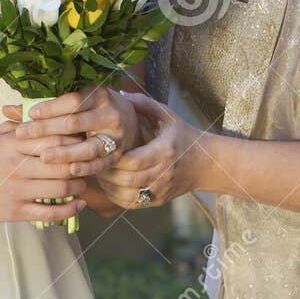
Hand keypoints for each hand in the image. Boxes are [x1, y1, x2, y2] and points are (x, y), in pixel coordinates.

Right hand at [0, 122, 87, 224]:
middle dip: (82, 165)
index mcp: (14, 142)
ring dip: (79, 187)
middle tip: (90, 165)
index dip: (76, 141)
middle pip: (63, 163)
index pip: (55, 138)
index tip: (85, 143)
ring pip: (61, 188)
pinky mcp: (15, 211)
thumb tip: (48, 116)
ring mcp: (16, 189)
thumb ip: (22, 126)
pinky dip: (69, 210)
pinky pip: (50, 212)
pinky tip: (77, 205)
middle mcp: (16, 165)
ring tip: (82, 184)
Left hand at [4, 87, 139, 176]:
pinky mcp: (118, 155)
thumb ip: (41, 107)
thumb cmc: (89, 110)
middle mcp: (110, 114)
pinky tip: (67, 171)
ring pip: (88, 146)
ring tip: (42, 157)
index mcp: (98, 95)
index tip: (29, 114)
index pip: (72, 100)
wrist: (127, 123)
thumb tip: (5, 109)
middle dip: (47, 129)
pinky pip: (100, 164)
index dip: (50, 107)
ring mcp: (116, 136)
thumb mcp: (72, 103)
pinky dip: (84, 169)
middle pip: (75, 122)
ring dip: (64, 152)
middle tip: (22, 135)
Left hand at [95, 92, 201, 208]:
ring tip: (98, 173)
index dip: (114, 158)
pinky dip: (116, 196)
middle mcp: (164, 173)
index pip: (133, 160)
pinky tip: (109, 184)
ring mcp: (161, 189)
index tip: (103, 148)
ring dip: (108, 186)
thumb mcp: (167, 115)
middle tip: (93, 161)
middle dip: (106, 172)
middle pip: (127, 179)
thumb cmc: (183, 135)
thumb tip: (120, 94)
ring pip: (127, 195)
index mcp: (164, 151)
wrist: (206, 164)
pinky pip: (132, 204)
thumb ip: (144, 104)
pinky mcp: (159, 201)